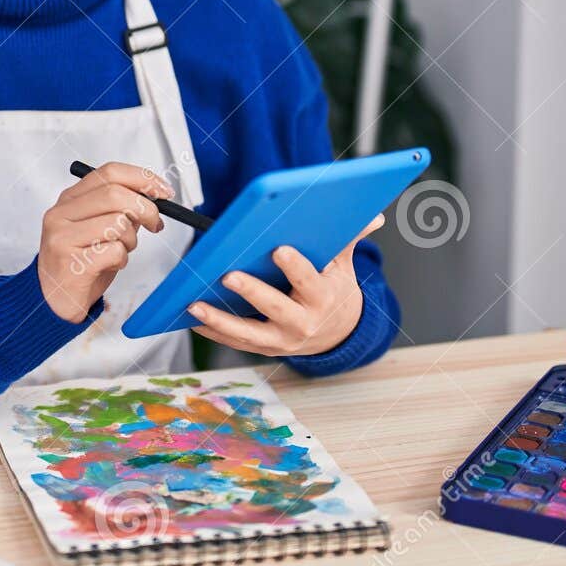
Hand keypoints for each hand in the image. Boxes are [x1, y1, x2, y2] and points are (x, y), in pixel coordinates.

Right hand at [38, 161, 171, 322]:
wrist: (54, 300)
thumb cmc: (81, 263)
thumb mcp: (100, 229)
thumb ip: (121, 210)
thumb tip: (153, 196)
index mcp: (69, 199)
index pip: (109, 173)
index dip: (142, 179)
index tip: (164, 191)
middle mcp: (61, 213)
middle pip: (115, 194)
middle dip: (146, 209)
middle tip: (155, 224)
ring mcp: (62, 237)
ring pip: (118, 224)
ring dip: (130, 241)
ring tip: (119, 253)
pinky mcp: (70, 262)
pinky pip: (114, 251)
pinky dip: (121, 260)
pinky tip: (108, 266)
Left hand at [187, 213, 384, 355]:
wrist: (338, 333)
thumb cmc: (334, 291)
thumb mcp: (344, 267)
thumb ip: (350, 239)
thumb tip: (373, 216)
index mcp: (323, 298)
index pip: (309, 281)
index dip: (295, 267)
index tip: (279, 250)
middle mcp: (303, 323)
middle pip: (275, 308)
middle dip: (252, 293)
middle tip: (229, 276)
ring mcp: (282, 340)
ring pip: (248, 333)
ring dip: (220, 321)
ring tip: (195, 305)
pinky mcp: (264, 349)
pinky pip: (235, 343)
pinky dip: (213, 333)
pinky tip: (191, 319)